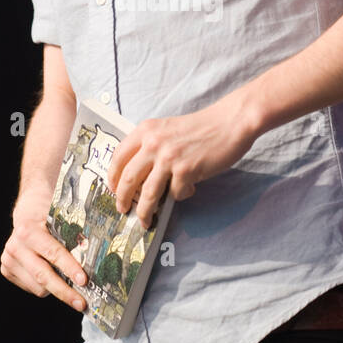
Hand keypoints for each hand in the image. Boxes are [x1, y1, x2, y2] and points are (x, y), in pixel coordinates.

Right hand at [0, 197, 89, 312]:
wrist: (27, 214)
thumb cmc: (49, 215)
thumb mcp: (60, 218)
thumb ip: (72, 234)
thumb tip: (97, 254)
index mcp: (28, 230)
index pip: (52, 253)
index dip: (69, 268)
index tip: (83, 280)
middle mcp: (15, 246)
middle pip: (43, 275)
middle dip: (65, 291)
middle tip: (82, 303)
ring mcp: (9, 259)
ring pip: (38, 287)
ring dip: (58, 291)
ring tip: (73, 292)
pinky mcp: (7, 270)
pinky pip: (32, 288)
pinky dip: (46, 287)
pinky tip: (53, 278)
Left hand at [105, 91, 259, 228]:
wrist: (229, 122)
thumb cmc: (201, 127)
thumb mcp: (167, 129)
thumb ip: (151, 145)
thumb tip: (139, 176)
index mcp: (146, 131)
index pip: (119, 157)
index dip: (113, 177)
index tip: (113, 189)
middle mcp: (154, 143)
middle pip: (129, 178)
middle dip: (122, 198)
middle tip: (122, 209)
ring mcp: (169, 158)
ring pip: (148, 193)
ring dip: (144, 211)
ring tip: (144, 220)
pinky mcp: (186, 170)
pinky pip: (176, 193)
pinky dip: (181, 195)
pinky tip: (189, 188)